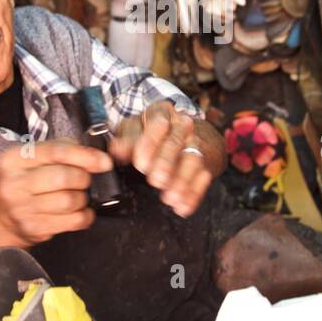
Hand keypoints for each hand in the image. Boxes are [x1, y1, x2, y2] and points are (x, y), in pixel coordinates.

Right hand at [0, 139, 112, 247]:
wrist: (4, 220)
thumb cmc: (25, 184)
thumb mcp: (35, 159)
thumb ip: (61, 149)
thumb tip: (94, 154)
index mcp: (14, 159)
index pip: (55, 152)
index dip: (84, 156)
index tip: (103, 161)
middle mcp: (14, 183)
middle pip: (64, 177)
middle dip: (83, 178)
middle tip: (84, 181)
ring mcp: (22, 207)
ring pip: (69, 200)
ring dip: (82, 198)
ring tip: (78, 196)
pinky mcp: (34, 227)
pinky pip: (73, 220)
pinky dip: (84, 215)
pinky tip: (80, 211)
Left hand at [110, 101, 216, 216]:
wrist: (182, 134)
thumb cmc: (149, 133)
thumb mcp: (133, 130)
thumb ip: (125, 141)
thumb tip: (117, 151)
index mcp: (161, 112)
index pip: (158, 123)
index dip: (149, 143)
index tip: (140, 162)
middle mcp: (182, 125)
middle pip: (176, 142)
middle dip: (166, 162)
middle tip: (155, 180)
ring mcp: (196, 143)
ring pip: (192, 159)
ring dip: (182, 180)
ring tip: (169, 198)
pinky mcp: (204, 163)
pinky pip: (202, 178)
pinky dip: (193, 194)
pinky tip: (182, 207)